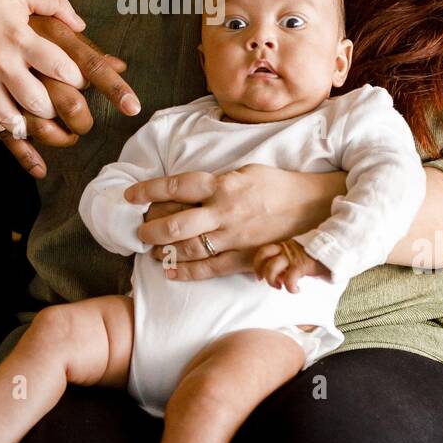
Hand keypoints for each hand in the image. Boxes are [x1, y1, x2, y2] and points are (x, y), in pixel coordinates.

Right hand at [0, 0, 92, 166]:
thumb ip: (56, 5)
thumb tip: (81, 25)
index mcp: (20, 37)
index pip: (57, 66)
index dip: (76, 78)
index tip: (81, 81)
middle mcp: (1, 61)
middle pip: (35, 100)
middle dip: (56, 110)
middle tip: (63, 108)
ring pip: (8, 116)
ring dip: (28, 127)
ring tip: (41, 124)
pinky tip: (13, 130)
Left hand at [123, 164, 339, 280]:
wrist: (312, 206)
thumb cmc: (277, 184)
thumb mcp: (245, 171)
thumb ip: (217, 181)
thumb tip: (189, 189)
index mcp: (224, 184)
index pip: (177, 186)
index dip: (149, 191)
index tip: (130, 196)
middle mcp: (224, 211)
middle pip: (177, 222)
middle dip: (152, 228)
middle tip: (138, 231)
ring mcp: (234, 236)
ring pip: (190, 247)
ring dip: (166, 250)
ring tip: (150, 251)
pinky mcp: (245, 256)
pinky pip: (211, 268)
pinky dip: (188, 271)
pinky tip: (170, 271)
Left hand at [253, 239, 330, 292]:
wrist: (332, 248)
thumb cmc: (315, 255)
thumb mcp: (298, 253)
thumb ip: (289, 260)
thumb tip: (281, 276)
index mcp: (283, 246)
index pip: (263, 251)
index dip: (257, 264)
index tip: (259, 276)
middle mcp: (285, 250)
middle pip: (263, 259)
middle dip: (263, 274)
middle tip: (271, 283)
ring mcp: (292, 257)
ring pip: (272, 268)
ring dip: (272, 281)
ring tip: (280, 287)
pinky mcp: (302, 265)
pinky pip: (289, 279)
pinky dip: (290, 288)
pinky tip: (297, 290)